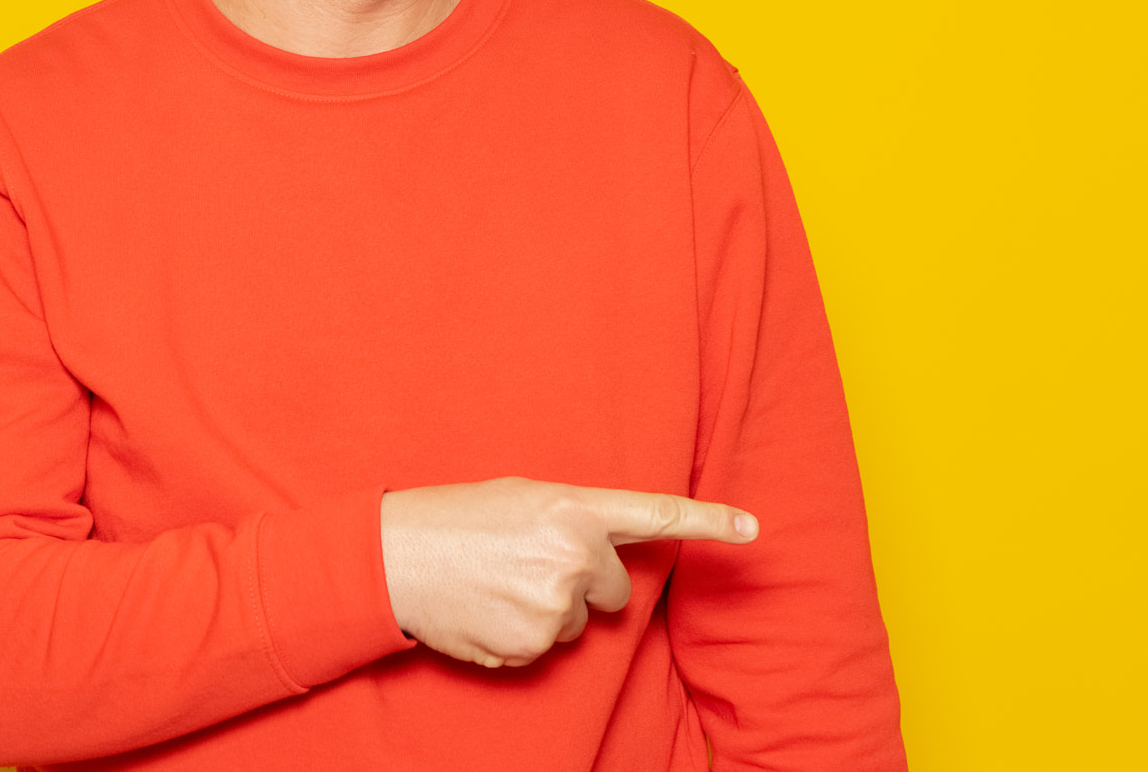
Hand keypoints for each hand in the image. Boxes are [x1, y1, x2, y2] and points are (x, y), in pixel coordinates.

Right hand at [379, 477, 756, 668]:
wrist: (396, 557)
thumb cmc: (458, 519)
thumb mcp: (523, 498)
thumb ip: (574, 520)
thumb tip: (605, 559)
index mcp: (572, 507)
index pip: (655, 516)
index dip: (708, 522)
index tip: (751, 529)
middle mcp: (573, 556)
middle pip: (615, 590)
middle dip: (585, 584)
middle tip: (530, 565)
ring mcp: (555, 605)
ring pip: (578, 624)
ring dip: (549, 610)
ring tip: (499, 585)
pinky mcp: (533, 645)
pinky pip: (547, 649)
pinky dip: (522, 635)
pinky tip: (489, 610)